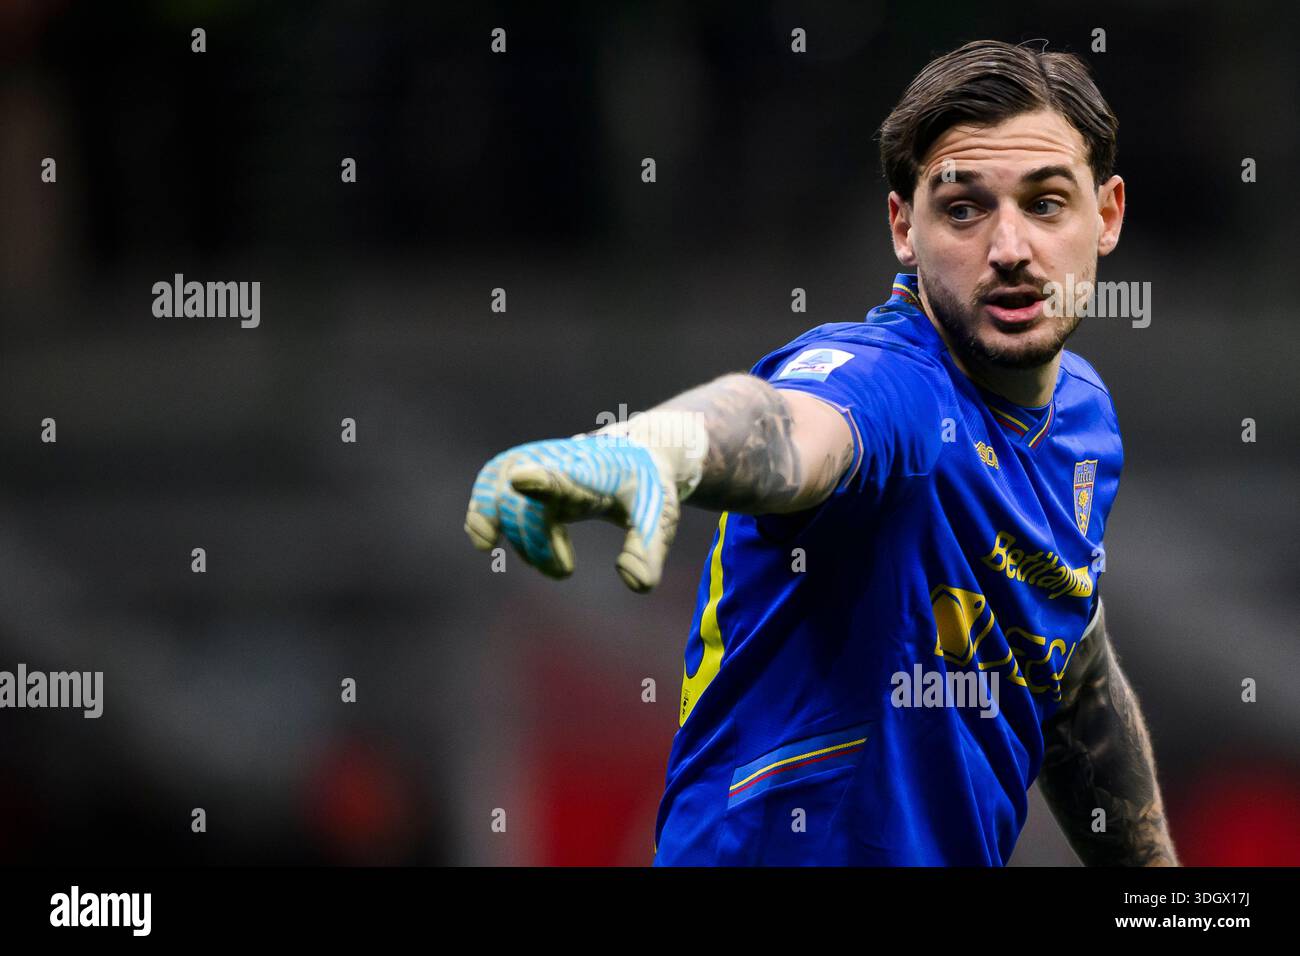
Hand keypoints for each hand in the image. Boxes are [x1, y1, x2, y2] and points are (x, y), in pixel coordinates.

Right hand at [464, 434, 681, 592]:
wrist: (635, 456)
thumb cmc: (646, 489)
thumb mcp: (660, 519)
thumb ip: (647, 551)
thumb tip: (632, 581)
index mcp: (593, 471)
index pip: (563, 473)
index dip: (541, 478)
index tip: (522, 481)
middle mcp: (557, 463)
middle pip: (521, 499)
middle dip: (535, 545)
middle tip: (565, 571)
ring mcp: (537, 466)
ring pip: (497, 491)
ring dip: (512, 536)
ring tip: (549, 564)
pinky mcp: (523, 475)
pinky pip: (489, 486)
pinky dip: (481, 513)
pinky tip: (485, 542)